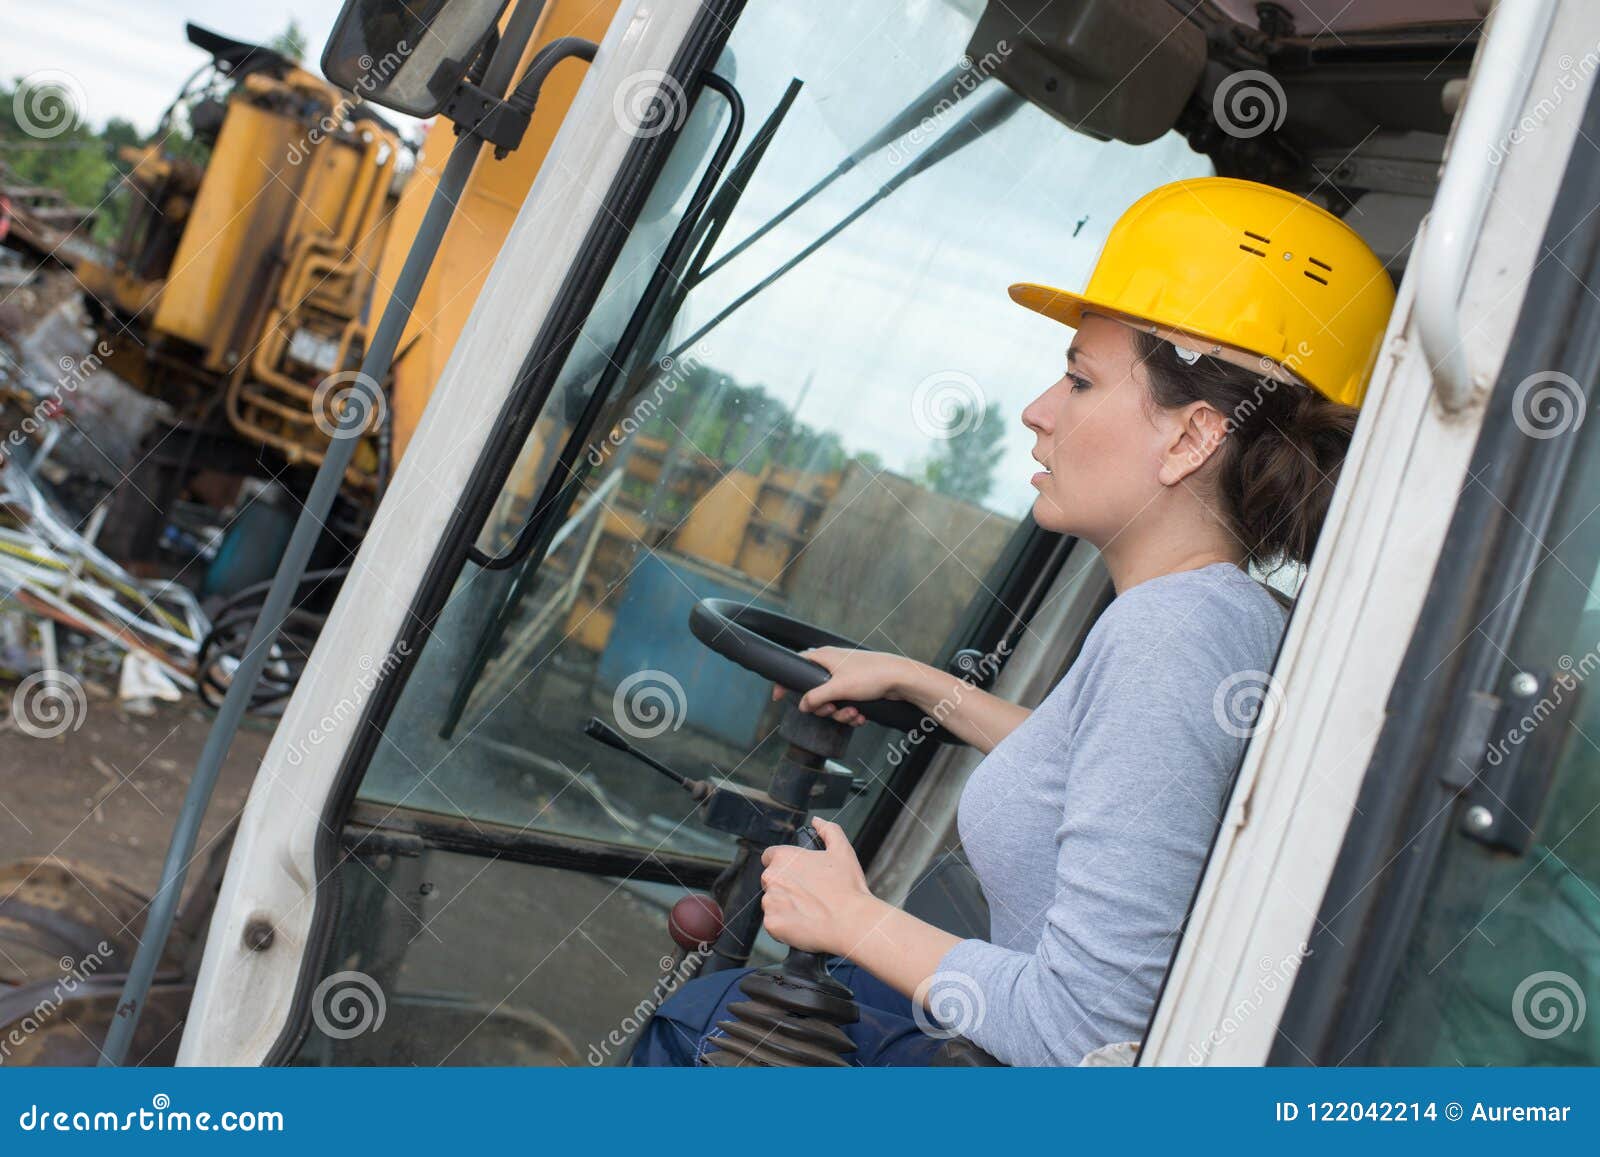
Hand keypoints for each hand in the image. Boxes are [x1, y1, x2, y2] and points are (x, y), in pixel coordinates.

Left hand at [758, 817, 880, 955]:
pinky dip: (785, 926)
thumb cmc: (847, 888)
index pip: (770, 857)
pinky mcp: (771, 924)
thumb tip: (817, 821)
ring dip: (785, 907)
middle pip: (771, 881)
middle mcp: (772, 877)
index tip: (799, 875)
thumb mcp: (842, 851)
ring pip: (771, 903)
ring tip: (809, 911)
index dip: (785, 865)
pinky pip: (774, 924)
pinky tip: (804, 924)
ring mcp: (770, 902)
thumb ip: (828, 830)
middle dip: (785, 887)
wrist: (851, 923)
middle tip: (809, 895)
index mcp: (784, 857)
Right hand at [771, 646, 914, 727]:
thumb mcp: (838, 688)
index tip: (777, 696)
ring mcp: (846, 676)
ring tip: (853, 714)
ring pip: (832, 700)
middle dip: (824, 707)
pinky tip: (861, 715)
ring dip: (840, 713)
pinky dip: (851, 712)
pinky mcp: (857, 686)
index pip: (796, 665)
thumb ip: (815, 697)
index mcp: (824, 657)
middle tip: (831, 710)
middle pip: (814, 690)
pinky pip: (845, 703)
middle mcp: (833, 664)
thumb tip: (802, 705)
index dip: (785, 681)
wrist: (901, 678)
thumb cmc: (871, 675)